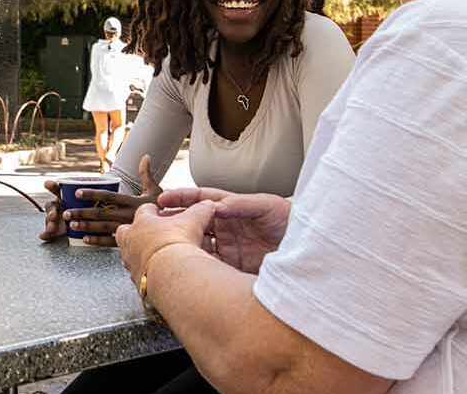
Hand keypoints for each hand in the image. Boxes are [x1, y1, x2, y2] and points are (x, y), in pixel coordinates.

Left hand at [39, 154, 161, 245]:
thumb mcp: (156, 190)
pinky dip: (97, 241)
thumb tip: (145, 156)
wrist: (175, 229)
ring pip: (103, 228)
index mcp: (133, 202)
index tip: (77, 192)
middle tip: (67, 212)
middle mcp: (128, 216)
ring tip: (72, 225)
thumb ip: (147, 174)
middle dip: (83, 212)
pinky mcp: (130, 242)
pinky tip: (85, 239)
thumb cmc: (163, 208)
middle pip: (101, 213)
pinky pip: (111, 242)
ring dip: (87, 226)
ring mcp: (129, 229)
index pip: (108, 196)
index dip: (92, 194)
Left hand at [117, 200, 215, 285]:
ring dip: (140, 253)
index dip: (153, 210)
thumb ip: (200, 211)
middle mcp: (132, 241)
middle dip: (135, 231)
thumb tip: (208, 205)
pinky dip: (146, 272)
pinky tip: (157, 274)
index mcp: (143, 222)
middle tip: (149, 233)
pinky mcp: (136, 280)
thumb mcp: (193, 222)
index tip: (158, 210)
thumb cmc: (176, 245)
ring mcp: (131, 261)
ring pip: (129, 253)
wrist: (170, 273)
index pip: (144, 210)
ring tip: (154, 255)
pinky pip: (138, 274)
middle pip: (125, 231)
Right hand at [159, 188, 290, 273]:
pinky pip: (209, 267)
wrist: (311, 252)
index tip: (162, 200)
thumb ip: (242, 204)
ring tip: (167, 247)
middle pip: (192, 223)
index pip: (200, 200)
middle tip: (155, 225)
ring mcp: (227, 248)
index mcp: (231, 209)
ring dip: (182, 245)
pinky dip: (197, 267)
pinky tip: (187, 267)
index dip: (181, 198)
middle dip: (173, 223)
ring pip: (196, 245)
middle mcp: (225, 228)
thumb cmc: (292, 222)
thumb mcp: (268, 206)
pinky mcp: (231, 268)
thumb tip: (217, 206)